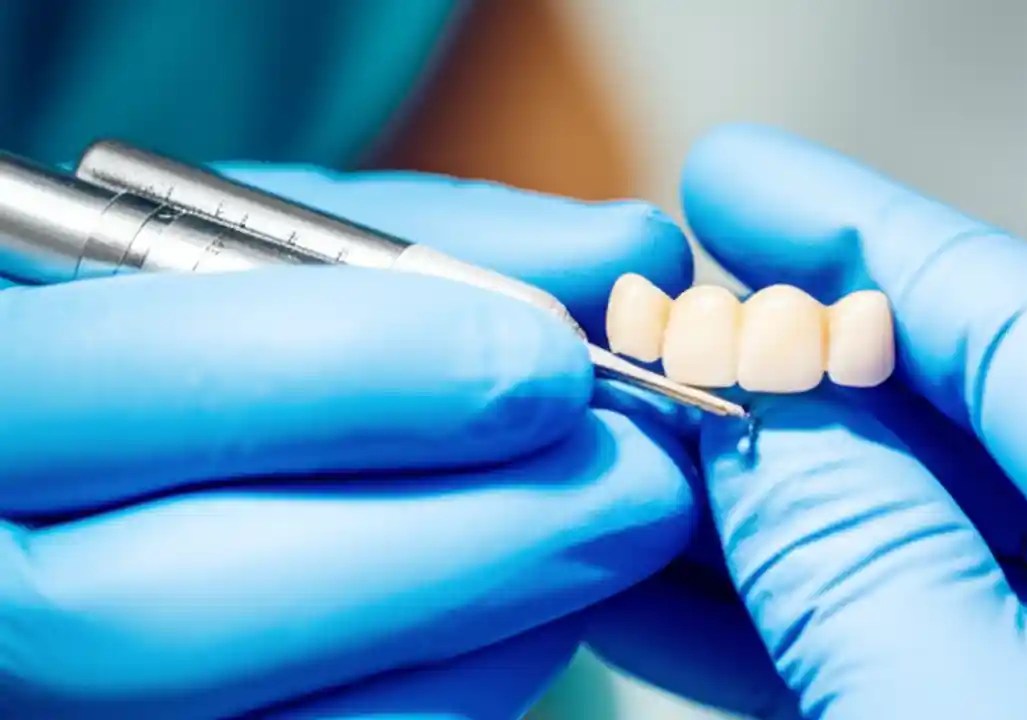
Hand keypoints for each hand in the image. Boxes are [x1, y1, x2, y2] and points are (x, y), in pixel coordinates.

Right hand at [0, 166, 697, 717]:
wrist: (103, 453)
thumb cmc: (185, 328)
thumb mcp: (266, 253)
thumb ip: (432, 243)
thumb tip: (629, 260)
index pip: (88, 392)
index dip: (332, 379)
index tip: (550, 364)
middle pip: (143, 616)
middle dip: (442, 545)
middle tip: (645, 484)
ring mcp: (35, 698)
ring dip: (467, 635)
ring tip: (612, 538)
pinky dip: (442, 700)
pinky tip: (532, 623)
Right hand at [589, 125, 1026, 718]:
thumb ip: (865, 555)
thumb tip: (762, 398)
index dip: (860, 242)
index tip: (731, 183)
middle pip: (958, 428)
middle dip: (784, 377)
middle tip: (648, 335)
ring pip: (907, 544)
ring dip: (750, 505)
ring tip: (621, 456)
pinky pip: (896, 647)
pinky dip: (775, 620)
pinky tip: (660, 592)